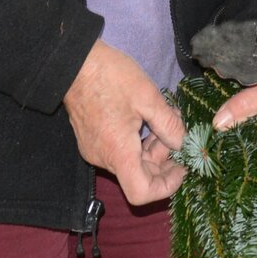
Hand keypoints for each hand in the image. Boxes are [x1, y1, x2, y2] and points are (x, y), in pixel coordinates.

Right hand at [62, 40, 185, 205]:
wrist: (74, 63)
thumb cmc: (111, 77)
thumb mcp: (148, 97)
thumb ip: (168, 125)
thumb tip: (182, 143)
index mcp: (118, 152)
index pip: (141, 193)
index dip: (166, 186)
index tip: (182, 167)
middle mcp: (103, 158)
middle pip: (138, 177)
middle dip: (163, 160)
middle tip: (177, 133)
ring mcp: (94, 151)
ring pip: (130, 163)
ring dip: (151, 149)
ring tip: (165, 120)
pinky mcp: (91, 141)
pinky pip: (119, 152)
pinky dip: (137, 144)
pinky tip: (147, 120)